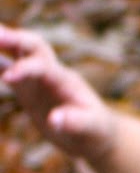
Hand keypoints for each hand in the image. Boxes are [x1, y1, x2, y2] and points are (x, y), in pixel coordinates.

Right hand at [0, 25, 116, 165]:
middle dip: (12, 38)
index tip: (7, 79)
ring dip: (1, 43)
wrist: (95, 134)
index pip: (43, 66)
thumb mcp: (92, 128)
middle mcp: (50, 73)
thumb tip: (54, 120)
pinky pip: (7, 71)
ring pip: (16, 54)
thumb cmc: (97, 131)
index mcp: (65, 80)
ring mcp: (37, 79)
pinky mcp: (27, 89)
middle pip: (31, 45)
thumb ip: (75, 122)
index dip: (25, 69)